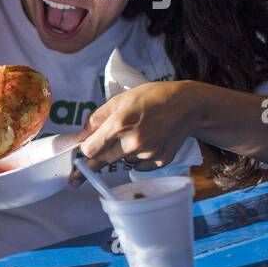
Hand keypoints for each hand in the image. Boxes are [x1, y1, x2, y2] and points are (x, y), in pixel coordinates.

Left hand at [72, 81, 196, 181]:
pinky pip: (139, 166)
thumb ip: (96, 119)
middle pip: (102, 161)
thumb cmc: (152, 98)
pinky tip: (148, 142)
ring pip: (122, 162)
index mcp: (119, 124)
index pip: (89, 150)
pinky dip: (138, 158)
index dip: (84, 151)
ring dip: (122, 154)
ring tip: (137, 134)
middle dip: (96, 159)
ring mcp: (148, 154)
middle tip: (86, 167)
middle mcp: (133, 142)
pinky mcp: (160, 161)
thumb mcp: (119, 100)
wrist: (187, 105)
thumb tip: (80, 137)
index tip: (83, 151)